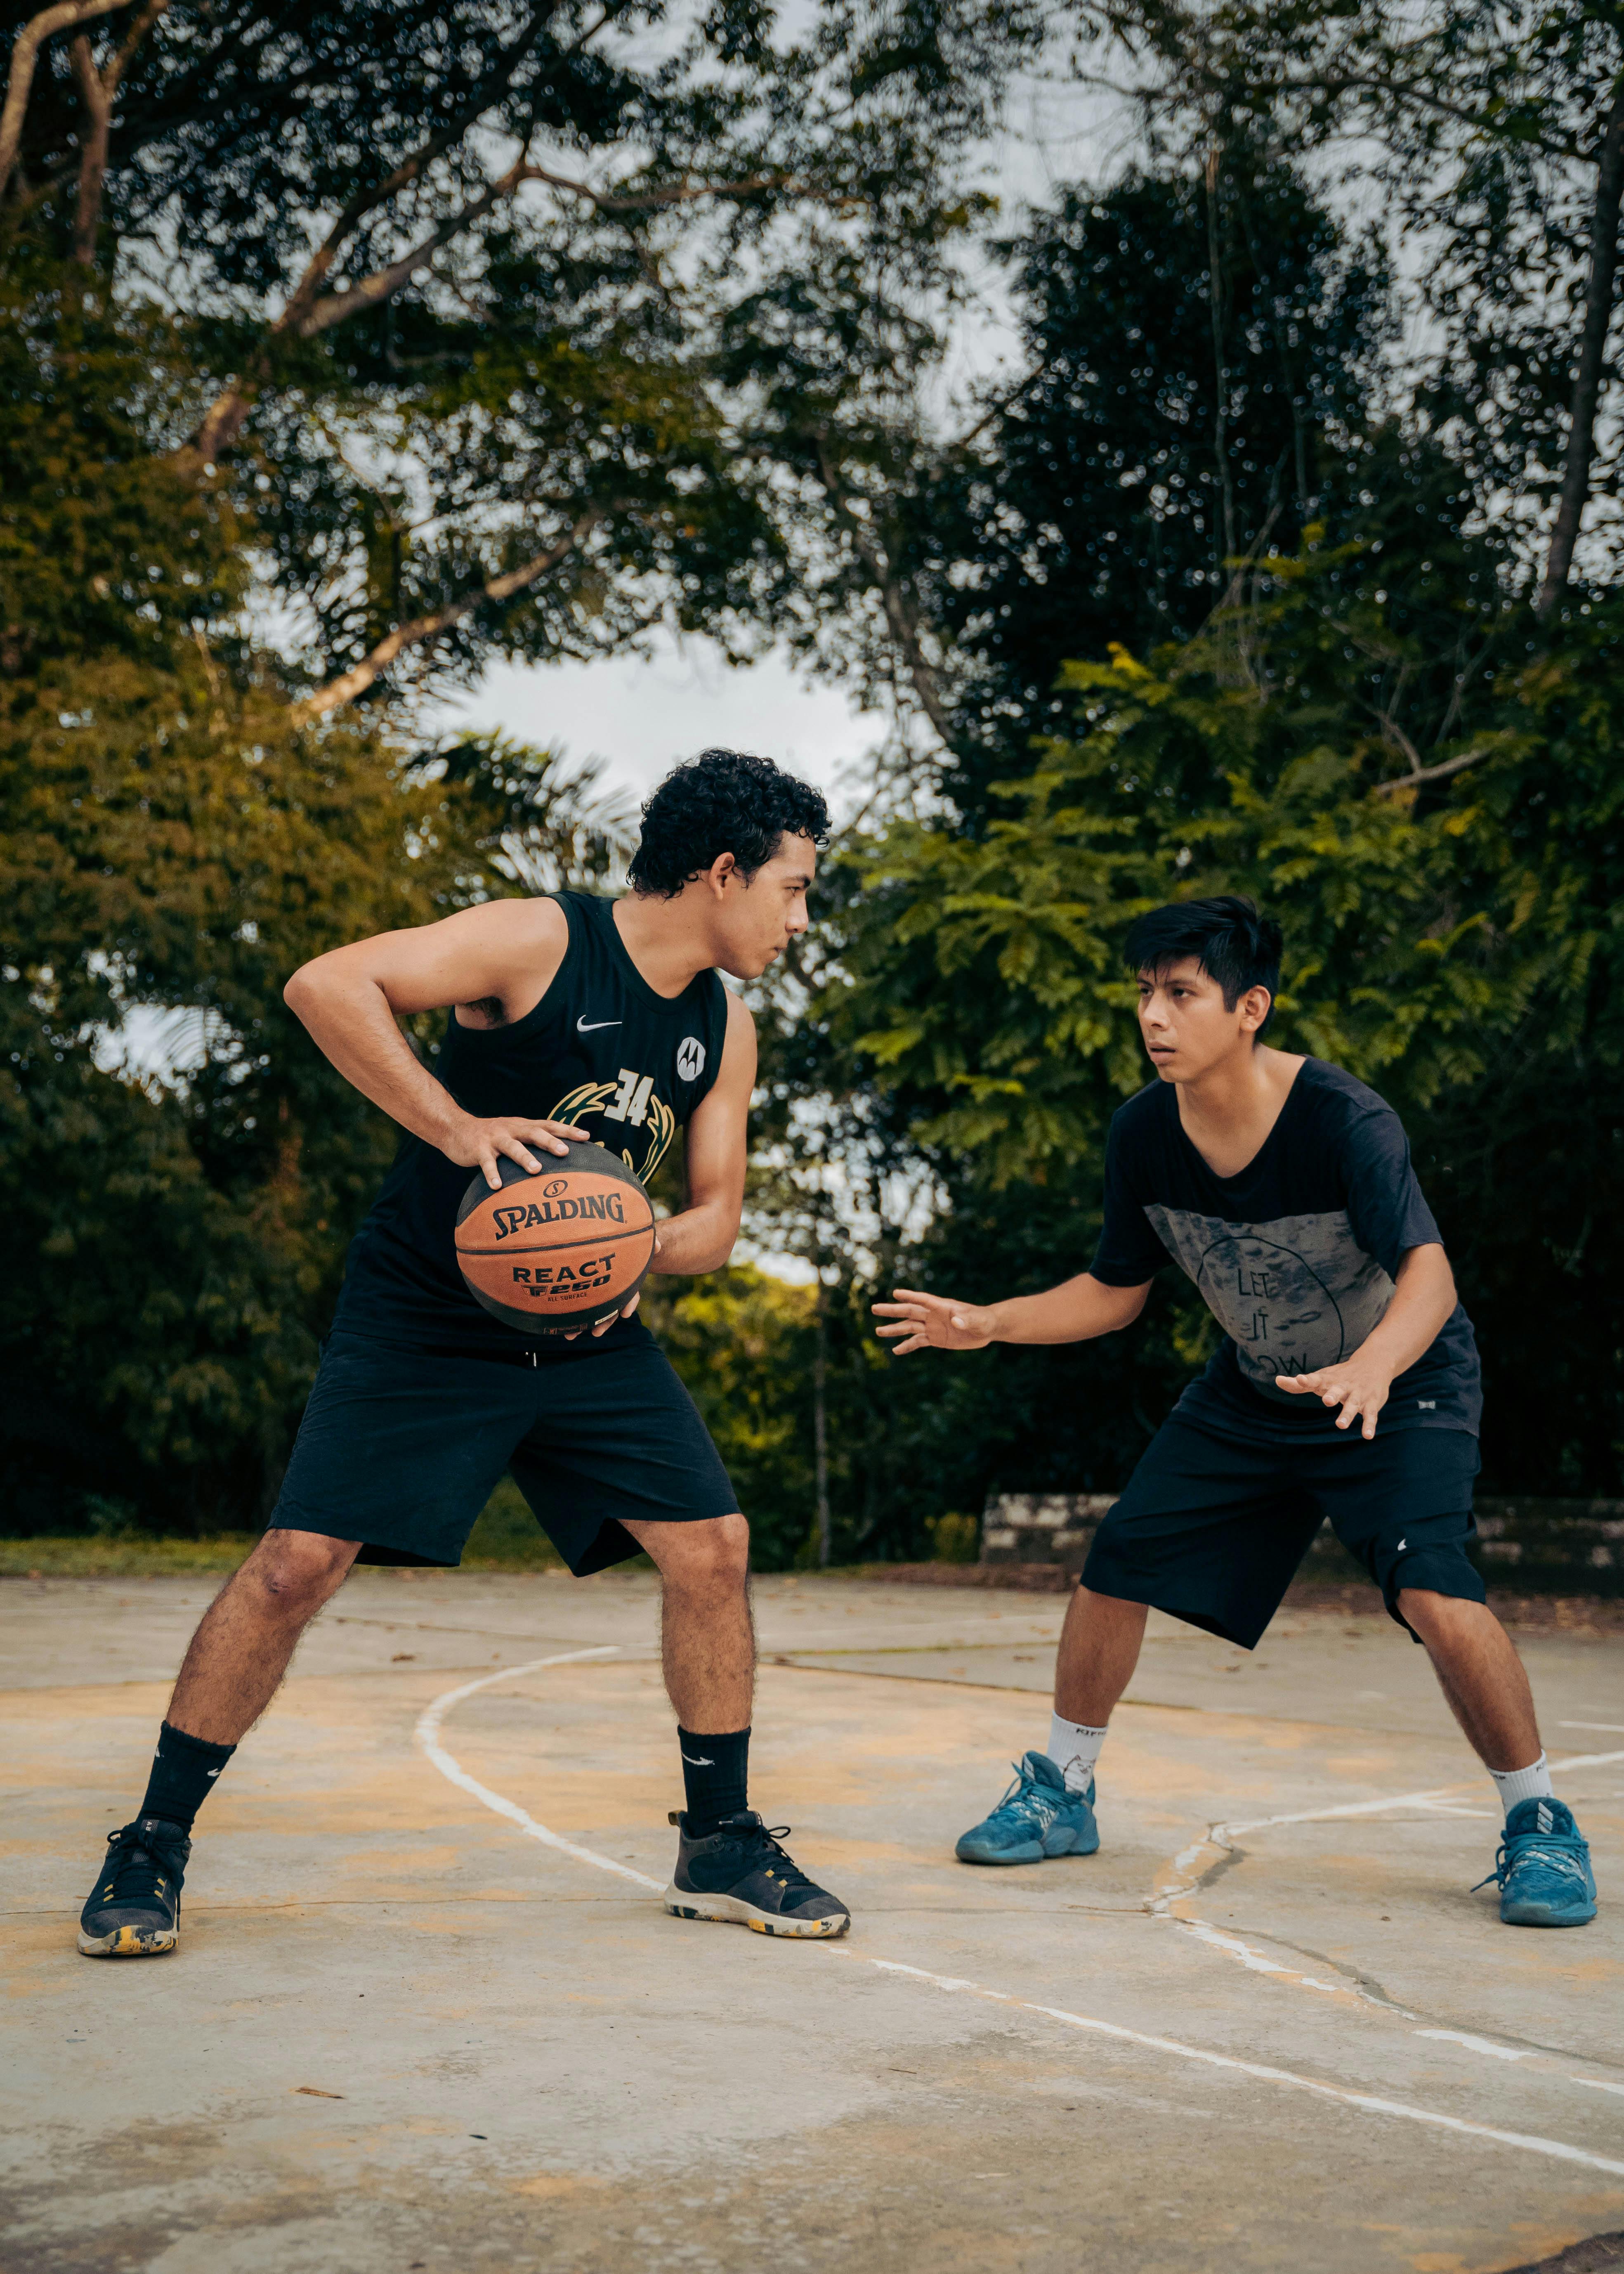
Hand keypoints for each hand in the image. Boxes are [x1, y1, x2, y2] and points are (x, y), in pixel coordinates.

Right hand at [445, 1113, 587, 1188]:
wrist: (456, 1129)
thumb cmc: (493, 1136)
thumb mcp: (515, 1134)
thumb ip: (534, 1141)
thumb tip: (564, 1155)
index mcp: (523, 1126)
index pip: (549, 1125)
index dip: (568, 1130)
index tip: (587, 1136)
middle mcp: (512, 1129)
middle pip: (534, 1133)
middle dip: (550, 1142)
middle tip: (565, 1152)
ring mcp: (495, 1138)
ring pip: (512, 1146)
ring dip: (525, 1157)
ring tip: (536, 1169)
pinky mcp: (478, 1149)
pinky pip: (486, 1162)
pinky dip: (492, 1173)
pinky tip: (497, 1186)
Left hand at [571, 1237, 658, 1339]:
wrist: (612, 1242)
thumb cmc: (624, 1242)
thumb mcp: (636, 1242)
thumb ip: (647, 1243)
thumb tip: (659, 1245)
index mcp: (625, 1281)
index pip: (630, 1295)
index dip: (629, 1304)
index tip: (625, 1313)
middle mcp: (613, 1290)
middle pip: (610, 1310)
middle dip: (604, 1323)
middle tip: (596, 1333)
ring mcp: (599, 1292)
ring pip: (593, 1312)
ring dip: (582, 1325)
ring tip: (570, 1336)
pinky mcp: (584, 1290)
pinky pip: (579, 1305)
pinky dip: (570, 1316)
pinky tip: (558, 1326)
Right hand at [873, 1287, 996, 1354]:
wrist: (986, 1329)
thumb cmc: (983, 1320)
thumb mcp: (976, 1320)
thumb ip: (965, 1319)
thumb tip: (956, 1321)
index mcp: (942, 1306)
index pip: (923, 1300)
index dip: (910, 1296)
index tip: (895, 1293)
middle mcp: (933, 1315)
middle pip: (909, 1311)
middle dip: (892, 1311)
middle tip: (874, 1308)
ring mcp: (932, 1327)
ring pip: (909, 1327)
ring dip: (894, 1329)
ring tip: (878, 1331)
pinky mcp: (935, 1339)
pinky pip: (917, 1342)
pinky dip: (906, 1346)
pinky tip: (895, 1350)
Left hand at [1275, 1354, 1392, 1438]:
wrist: (1374, 1364)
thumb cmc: (1340, 1375)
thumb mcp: (1321, 1377)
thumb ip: (1300, 1384)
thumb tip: (1277, 1381)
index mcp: (1330, 1380)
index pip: (1316, 1379)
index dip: (1307, 1380)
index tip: (1299, 1379)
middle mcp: (1344, 1386)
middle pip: (1337, 1390)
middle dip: (1332, 1395)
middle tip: (1326, 1401)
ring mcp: (1358, 1395)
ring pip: (1353, 1404)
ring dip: (1347, 1414)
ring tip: (1340, 1425)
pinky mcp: (1371, 1403)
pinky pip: (1371, 1415)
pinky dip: (1369, 1425)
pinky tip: (1367, 1436)